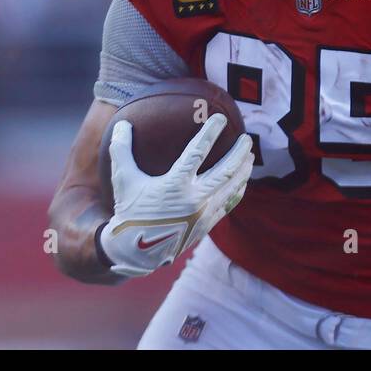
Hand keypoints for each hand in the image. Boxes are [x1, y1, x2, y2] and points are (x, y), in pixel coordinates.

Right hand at [99, 113, 252, 277]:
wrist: (136, 252)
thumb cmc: (129, 211)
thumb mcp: (122, 180)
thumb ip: (121, 150)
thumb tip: (120, 124)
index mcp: (174, 185)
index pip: (198, 152)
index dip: (210, 133)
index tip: (220, 118)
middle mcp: (194, 200)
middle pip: (226, 171)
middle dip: (239, 152)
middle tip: (246, 138)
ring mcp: (204, 214)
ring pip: (232, 188)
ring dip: (244, 170)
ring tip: (250, 156)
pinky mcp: (208, 225)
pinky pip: (229, 204)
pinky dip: (238, 190)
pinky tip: (242, 181)